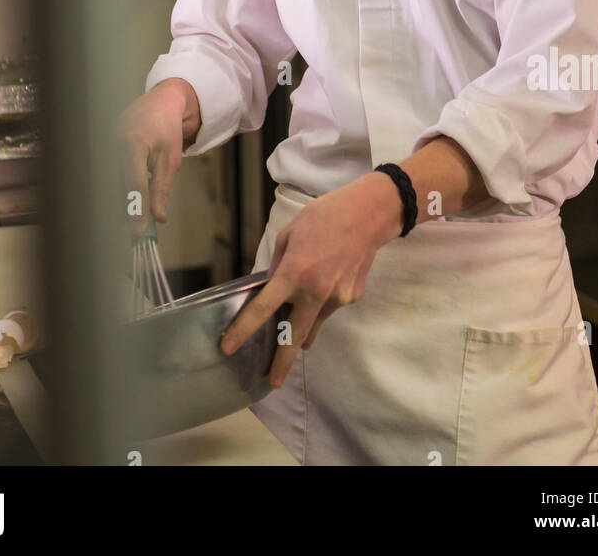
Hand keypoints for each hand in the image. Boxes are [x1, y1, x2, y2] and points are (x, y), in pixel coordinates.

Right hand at [119, 79, 198, 230]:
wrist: (161, 100)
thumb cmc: (168, 128)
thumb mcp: (170, 159)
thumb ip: (162, 188)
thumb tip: (159, 218)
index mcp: (134, 143)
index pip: (134, 184)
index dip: (136, 209)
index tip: (138, 232)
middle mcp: (114, 141)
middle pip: (118, 185)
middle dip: (127, 208)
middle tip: (137, 229)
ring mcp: (106, 141)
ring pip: (112, 180)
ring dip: (123, 197)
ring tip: (133, 215)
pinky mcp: (103, 143)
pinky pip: (110, 170)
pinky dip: (119, 185)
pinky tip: (129, 194)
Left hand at [220, 173, 400, 386]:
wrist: (368, 215)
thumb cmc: (324, 216)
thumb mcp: (289, 234)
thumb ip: (278, 266)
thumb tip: (273, 290)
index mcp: (295, 272)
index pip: (263, 308)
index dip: (243, 330)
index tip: (228, 347)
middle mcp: (316, 291)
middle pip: (294, 337)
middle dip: (282, 363)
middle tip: (273, 381)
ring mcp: (337, 298)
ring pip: (314, 323)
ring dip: (303, 325)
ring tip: (299, 310)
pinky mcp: (351, 298)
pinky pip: (329, 307)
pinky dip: (322, 301)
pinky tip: (329, 277)